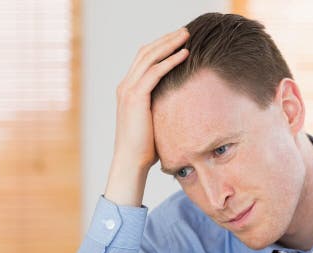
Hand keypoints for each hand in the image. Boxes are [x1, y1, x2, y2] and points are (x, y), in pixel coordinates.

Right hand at [105, 28, 189, 205]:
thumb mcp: (155, 121)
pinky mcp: (135, 97)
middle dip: (166, 40)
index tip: (179, 41)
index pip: (144, 60)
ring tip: (186, 36)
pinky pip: (154, 72)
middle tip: (185, 31)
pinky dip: (170, 61)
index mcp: (129, 90)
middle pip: (146, 52)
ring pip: (149, 57)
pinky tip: (184, 54)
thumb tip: (183, 107)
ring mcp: (128, 90)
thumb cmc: (146, 148)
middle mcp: (126, 85)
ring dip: (169, 44)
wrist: (131, 161)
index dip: (161, 47)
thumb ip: (162, 108)